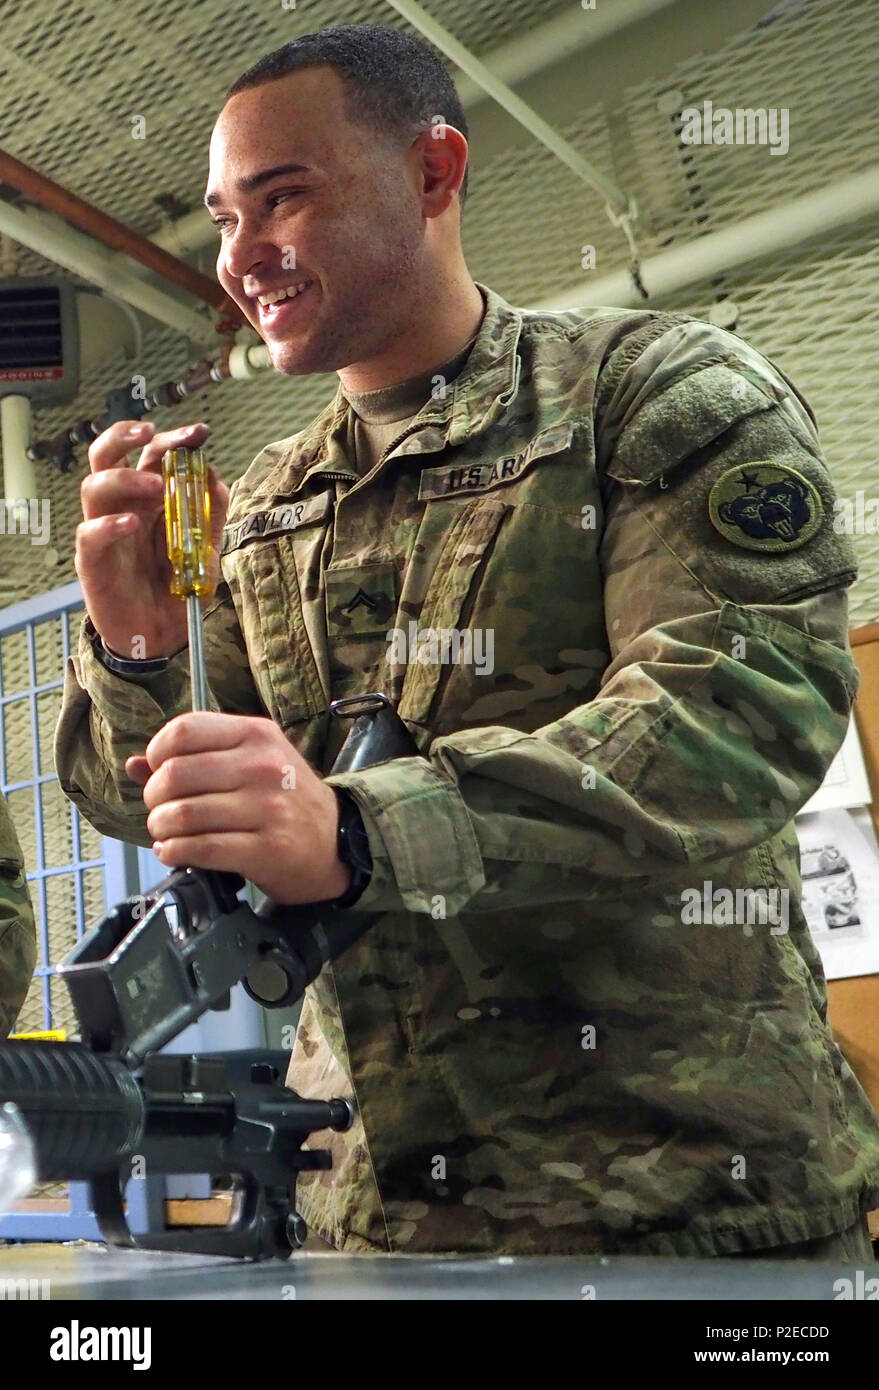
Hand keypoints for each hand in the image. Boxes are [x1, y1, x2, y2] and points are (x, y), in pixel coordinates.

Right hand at [76, 419, 228, 659]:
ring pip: (93, 486)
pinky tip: (131, 525)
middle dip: (127, 436)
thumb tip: (213, 474)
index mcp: (147, 498)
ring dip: (125, 478)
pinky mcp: (92, 561)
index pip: (149, 455)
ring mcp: (104, 531)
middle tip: (152, 433)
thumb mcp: (207, 549)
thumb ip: (210, 513)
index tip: (199, 432)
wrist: (162, 635)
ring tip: (157, 486)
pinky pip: (90, 534)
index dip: (171, 439)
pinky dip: (109, 525)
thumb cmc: (178, 588)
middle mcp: (121, 507)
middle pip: (107, 456)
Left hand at [126, 713, 351, 904]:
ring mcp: (267, 808)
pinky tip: (173, 851)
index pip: (183, 731)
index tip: (157, 771)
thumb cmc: (284, 797)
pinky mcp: (267, 848)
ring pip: (183, 815)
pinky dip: (175, 852)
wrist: (335, 840)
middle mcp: (262, 766)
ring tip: (165, 832)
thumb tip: (135, 765)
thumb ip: (194, 757)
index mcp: (255, 735)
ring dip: (161, 828)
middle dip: (154, 797)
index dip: (157, 753)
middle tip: (159, 809)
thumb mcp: (250, 760)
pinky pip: (201, 848)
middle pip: (175, 774)